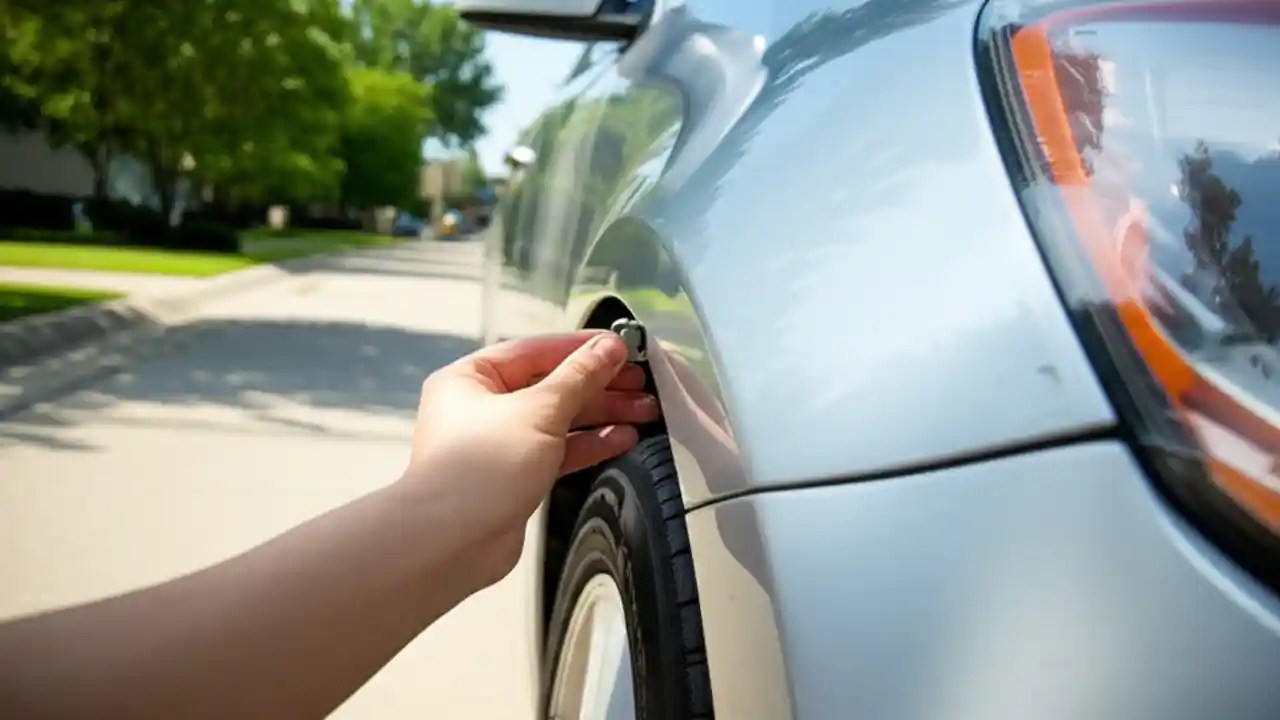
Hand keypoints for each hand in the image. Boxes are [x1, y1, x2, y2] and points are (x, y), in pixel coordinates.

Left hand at [400, 331, 658, 582]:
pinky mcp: (515, 476)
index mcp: (471, 378)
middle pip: (550, 385)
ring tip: (646, 411)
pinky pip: (557, 451)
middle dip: (599, 385)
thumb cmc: (485, 466)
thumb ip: (578, 377)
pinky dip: (588, 444)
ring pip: (558, 419)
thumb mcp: (538, 411)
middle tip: (644, 383)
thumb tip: (610, 345)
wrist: (452, 543)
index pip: (535, 350)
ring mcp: (500, 443)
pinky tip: (623, 439)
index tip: (625, 347)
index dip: (581, 347)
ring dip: (601, 415)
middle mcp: (482, 406)